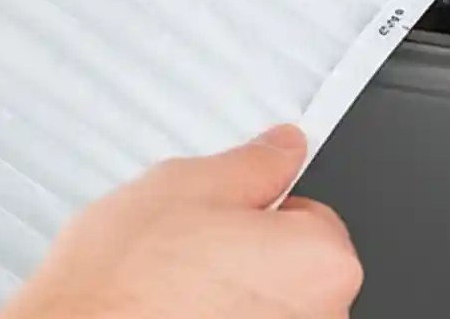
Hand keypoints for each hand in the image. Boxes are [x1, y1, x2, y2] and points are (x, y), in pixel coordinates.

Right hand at [0, 125, 362, 318]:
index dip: (257, 210)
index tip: (222, 218)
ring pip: (267, 306)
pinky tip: (175, 314)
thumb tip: (283, 148)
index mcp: (321, 262)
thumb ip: (253, 163)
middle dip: (250, 255)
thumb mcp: (187, 184)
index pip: (312, 215)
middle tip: (192, 251)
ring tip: (176, 289)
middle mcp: (323, 316)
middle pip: (295, 269)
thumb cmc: (126, 278)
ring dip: (234, 297)